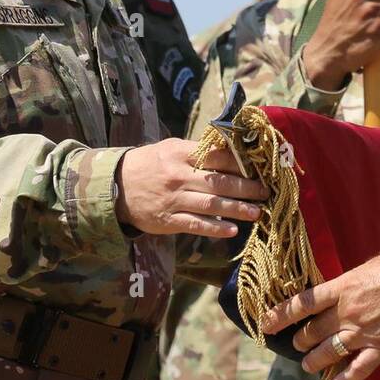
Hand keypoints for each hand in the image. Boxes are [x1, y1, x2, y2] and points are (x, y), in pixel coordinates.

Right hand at [114, 138, 267, 236]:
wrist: (114, 186)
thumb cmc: (150, 164)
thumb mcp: (171, 149)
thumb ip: (199, 151)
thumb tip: (232, 151)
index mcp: (180, 153)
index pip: (216, 157)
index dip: (240, 164)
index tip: (259, 168)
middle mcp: (178, 176)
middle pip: (219, 182)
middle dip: (246, 188)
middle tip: (265, 192)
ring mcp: (172, 199)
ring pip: (211, 205)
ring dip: (236, 209)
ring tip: (257, 213)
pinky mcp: (166, 220)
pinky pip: (195, 225)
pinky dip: (214, 228)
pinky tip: (232, 231)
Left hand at [261, 246, 379, 379]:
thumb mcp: (368, 267)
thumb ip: (348, 282)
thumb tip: (334, 289)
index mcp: (343, 287)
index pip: (302, 303)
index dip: (281, 315)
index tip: (266, 323)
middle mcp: (348, 312)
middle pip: (312, 331)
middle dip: (300, 340)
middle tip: (297, 342)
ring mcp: (364, 332)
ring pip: (328, 353)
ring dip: (314, 361)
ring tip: (309, 364)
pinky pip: (358, 370)